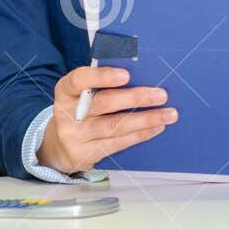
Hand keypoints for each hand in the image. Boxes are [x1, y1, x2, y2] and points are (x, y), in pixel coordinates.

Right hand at [35, 65, 175, 173]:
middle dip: (135, 98)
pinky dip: (140, 134)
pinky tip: (156, 128)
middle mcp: (66, 113)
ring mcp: (74, 136)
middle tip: (161, 94)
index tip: (126, 75)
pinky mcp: (85, 154)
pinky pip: (117, 143)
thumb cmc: (81, 110)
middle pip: (103, 103)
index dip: (102, 76)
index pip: (79, 80)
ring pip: (114, 126)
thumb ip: (102, 84)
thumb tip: (142, 75)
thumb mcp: (82, 94)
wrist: (60, 146)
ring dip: (145, 119)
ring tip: (168, 114)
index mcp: (65, 90)